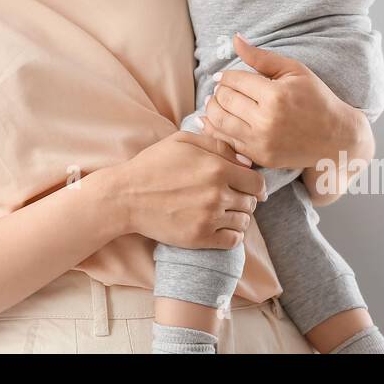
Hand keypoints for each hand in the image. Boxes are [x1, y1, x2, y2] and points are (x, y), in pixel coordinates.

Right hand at [112, 130, 265, 249]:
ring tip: (222, 212)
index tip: (248, 187)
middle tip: (230, 198)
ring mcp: (209, 218)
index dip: (255, 185)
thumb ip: (219, 146)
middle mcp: (217, 195)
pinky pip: (233, 241)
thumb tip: (246, 162)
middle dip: (245, 200)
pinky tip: (219, 227)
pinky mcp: (200, 238)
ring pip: (243, 223)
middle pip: (251, 204)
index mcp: (217, 168)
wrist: (126, 196)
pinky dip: (231, 235)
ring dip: (237, 217)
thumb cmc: (153, 165)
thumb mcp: (183, 141)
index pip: (257, 183)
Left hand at [199, 35, 366, 172]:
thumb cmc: (316, 98)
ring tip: (217, 103)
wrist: (336, 137)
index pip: (234, 80)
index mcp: (275, 96)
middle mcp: (266, 121)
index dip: (225, 76)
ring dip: (213, 109)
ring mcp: (261, 143)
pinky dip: (216, 130)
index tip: (224, 76)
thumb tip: (235, 38)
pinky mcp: (260, 158)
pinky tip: (218, 121)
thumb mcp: (294, 70)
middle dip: (218, 91)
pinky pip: (226, 143)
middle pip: (223, 100)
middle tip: (221, 89)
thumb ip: (261, 56)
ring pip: (219, 122)